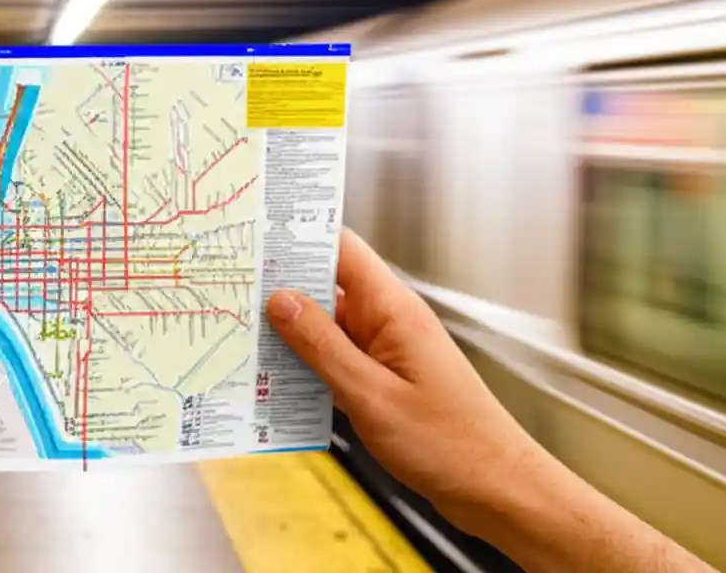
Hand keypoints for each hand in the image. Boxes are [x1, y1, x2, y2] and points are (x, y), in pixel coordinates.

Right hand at [266, 229, 537, 511]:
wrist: (494, 488)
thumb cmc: (449, 444)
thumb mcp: (371, 395)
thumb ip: (322, 346)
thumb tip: (280, 301)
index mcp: (392, 309)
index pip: (341, 248)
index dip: (298, 236)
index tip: (255, 238)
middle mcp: (388, 321)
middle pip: (325, 286)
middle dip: (280, 288)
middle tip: (230, 293)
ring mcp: (384, 349)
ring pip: (325, 327)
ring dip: (289, 334)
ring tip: (242, 338)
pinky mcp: (381, 378)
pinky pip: (334, 360)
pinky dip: (306, 366)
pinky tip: (276, 380)